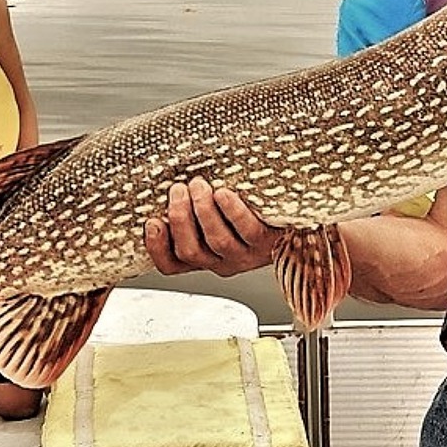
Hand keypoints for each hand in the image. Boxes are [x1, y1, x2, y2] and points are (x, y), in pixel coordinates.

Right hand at [143, 178, 278, 276]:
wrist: (295, 218)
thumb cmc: (247, 210)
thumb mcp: (215, 214)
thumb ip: (191, 207)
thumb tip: (167, 182)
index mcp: (203, 256)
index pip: (171, 264)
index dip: (157, 247)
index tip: (151, 221)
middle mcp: (221, 261)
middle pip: (190, 251)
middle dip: (179, 218)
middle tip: (178, 189)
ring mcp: (245, 255)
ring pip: (217, 241)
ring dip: (203, 211)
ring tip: (200, 186)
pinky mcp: (267, 243)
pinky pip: (247, 230)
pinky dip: (232, 211)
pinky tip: (225, 193)